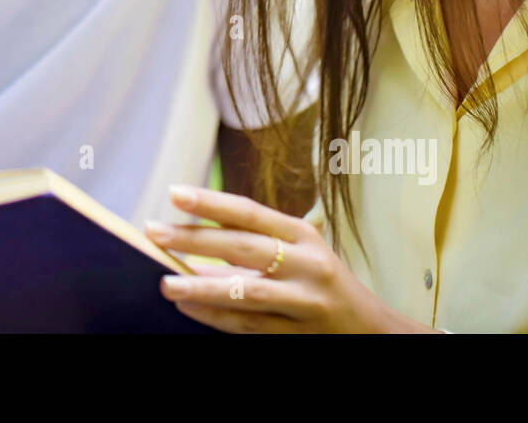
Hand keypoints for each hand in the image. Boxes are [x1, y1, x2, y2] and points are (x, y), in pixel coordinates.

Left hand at [145, 185, 437, 332]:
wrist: (372, 329)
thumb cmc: (323, 283)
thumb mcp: (297, 253)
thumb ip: (251, 246)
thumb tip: (191, 245)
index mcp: (302, 234)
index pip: (249, 212)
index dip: (211, 203)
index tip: (174, 194)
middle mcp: (306, 263)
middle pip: (243, 247)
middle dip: (195, 239)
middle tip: (156, 232)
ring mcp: (304, 300)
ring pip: (246, 291)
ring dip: (202, 287)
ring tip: (167, 284)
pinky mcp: (298, 333)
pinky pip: (250, 325)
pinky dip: (216, 317)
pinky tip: (190, 309)